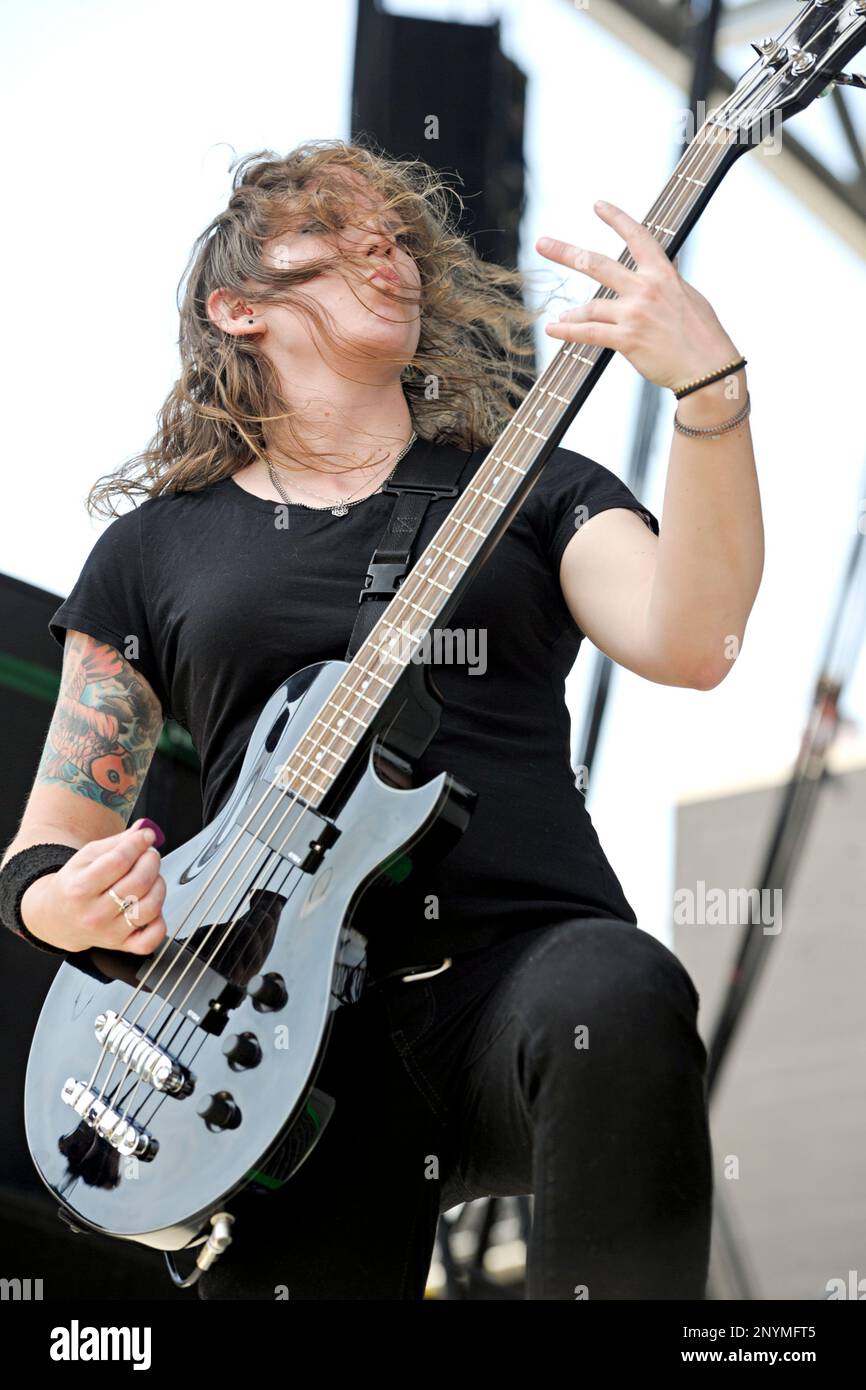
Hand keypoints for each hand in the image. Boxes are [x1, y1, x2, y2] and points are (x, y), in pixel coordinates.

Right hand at [20, 822, 167, 955]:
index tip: (146, 836)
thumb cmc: (75, 884)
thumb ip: (118, 842)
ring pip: (150, 908)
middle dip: (151, 861)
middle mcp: (94, 914)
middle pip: (138, 882)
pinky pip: (151, 939)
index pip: (118, 862)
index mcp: (79, 888)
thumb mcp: (87, 857)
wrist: (58, 917)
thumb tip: (144, 830)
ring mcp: (109, 933)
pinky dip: (159, 922)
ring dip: (159, 885)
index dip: (138, 844)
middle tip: (150, 854)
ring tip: (151, 877)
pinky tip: (151, 906)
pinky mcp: (121, 946)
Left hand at [537, 200, 739, 391]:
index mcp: (663, 275)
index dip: (616, 218)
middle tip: (542, 243)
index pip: (637, 237)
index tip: (598, 206)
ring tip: (560, 318)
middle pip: (597, 263)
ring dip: (571, 313)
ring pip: (590, 306)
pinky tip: (553, 329)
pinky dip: (568, 331)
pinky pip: (589, 333)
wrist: (709, 369)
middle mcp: (646, 289)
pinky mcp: (627, 340)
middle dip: (566, 252)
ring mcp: (635, 314)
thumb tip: (667, 262)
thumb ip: (670, 279)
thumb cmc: (702, 335)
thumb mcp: (690, 297)